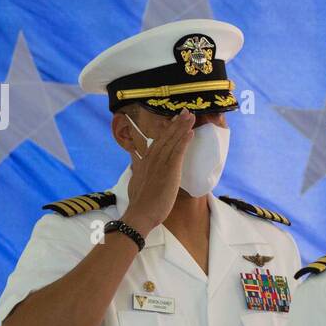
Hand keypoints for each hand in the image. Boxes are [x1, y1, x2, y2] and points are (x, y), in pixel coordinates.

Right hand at [122, 109, 196, 232]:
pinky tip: (190, 133)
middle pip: (165, 137)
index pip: (158, 141)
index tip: (174, 120)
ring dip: (182, 128)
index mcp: (145, 160)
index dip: (167, 130)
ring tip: (191, 117)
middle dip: (176, 123)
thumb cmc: (140, 201)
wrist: (140, 213)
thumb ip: (136, 166)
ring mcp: (159, 164)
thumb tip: (134, 158)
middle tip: (186, 112)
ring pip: (172, 141)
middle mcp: (151, 159)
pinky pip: (177, 153)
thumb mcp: (135, 179)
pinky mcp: (168, 171)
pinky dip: (184, 141)